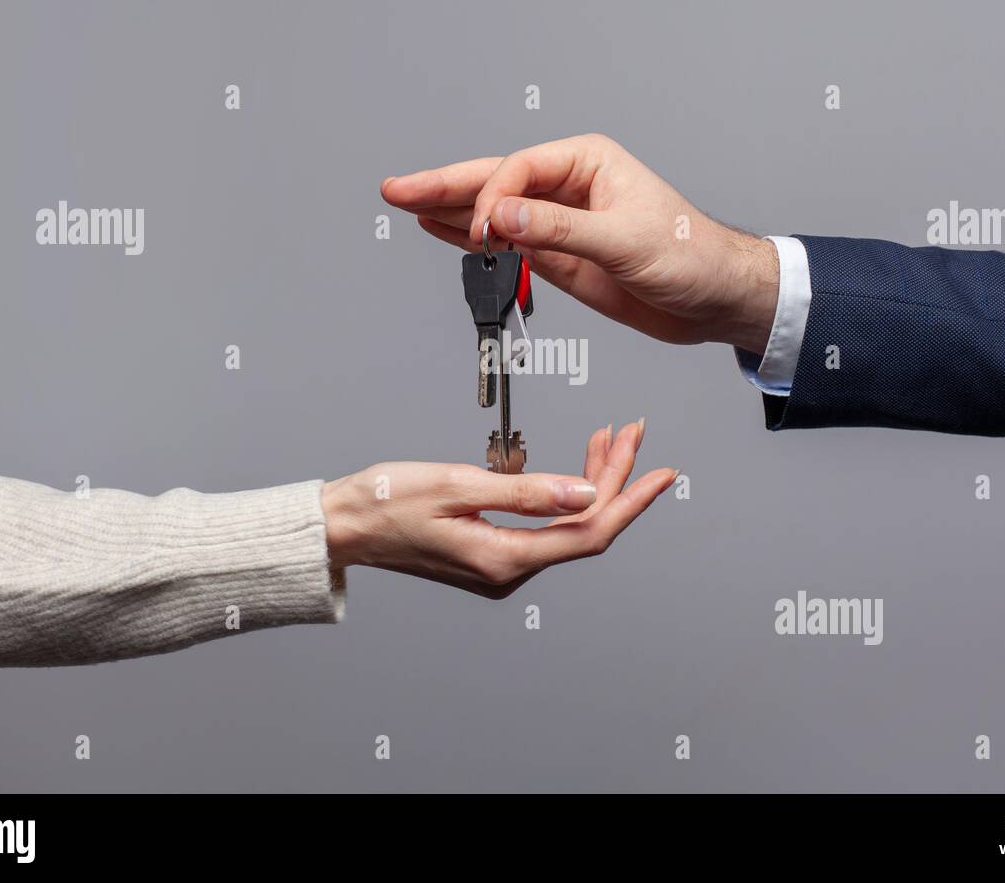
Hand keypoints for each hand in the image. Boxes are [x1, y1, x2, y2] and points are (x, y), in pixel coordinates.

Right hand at [320, 421, 673, 597]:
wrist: (343, 525)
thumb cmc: (385, 501)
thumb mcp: (458, 485)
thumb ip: (526, 492)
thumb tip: (584, 491)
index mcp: (504, 559)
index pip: (590, 530)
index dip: (631, 499)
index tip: (661, 471)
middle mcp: (508, 571)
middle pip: (584, 525)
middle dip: (614, 478)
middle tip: (631, 433)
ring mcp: (500, 565)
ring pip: (567, 523)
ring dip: (591, 481)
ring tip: (607, 439)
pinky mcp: (491, 553)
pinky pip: (545, 525)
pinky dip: (563, 492)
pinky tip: (572, 466)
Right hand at [382, 133, 779, 353]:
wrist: (716, 299)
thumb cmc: (692, 256)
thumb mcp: (626, 242)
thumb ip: (560, 230)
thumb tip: (504, 216)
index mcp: (589, 163)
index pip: (520, 172)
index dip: (493, 199)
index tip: (488, 233)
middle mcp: (569, 186)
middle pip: (494, 181)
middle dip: (445, 186)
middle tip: (398, 189)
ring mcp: (560, 222)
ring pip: (494, 212)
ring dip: (451, 211)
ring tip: (405, 203)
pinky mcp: (559, 256)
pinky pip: (508, 243)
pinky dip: (474, 240)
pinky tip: (443, 230)